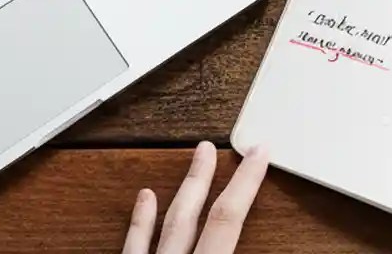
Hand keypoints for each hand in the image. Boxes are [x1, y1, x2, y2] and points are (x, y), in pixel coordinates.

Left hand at [121, 142, 268, 253]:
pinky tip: (145, 197)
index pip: (227, 220)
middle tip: (211, 147)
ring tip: (194, 160)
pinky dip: (140, 220)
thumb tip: (260, 242)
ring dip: (182, 190)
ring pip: (167, 224)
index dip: (245, 184)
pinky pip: (132, 246)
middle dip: (204, 178)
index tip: (258, 153)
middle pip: (191, 214)